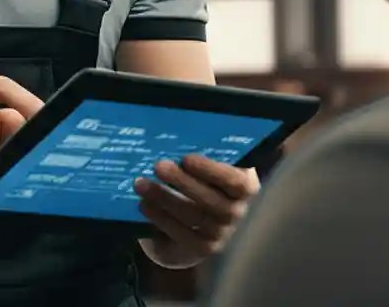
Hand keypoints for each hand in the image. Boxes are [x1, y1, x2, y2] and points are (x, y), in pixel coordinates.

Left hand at [135, 154, 259, 268]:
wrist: (210, 220)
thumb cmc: (211, 183)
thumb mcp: (216, 169)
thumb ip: (207, 157)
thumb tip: (177, 139)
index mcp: (247, 189)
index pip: (235, 182)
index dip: (211, 170)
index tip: (186, 158)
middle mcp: (239, 215)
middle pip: (211, 201)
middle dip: (182, 182)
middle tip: (158, 166)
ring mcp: (223, 234)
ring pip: (193, 217)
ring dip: (164, 199)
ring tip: (141, 184)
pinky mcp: (204, 249)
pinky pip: (182, 235)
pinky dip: (161, 219)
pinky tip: (144, 205)